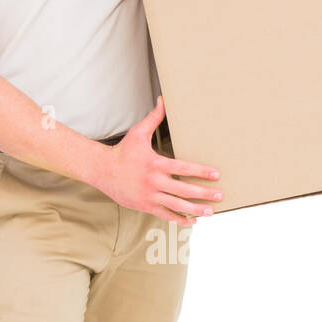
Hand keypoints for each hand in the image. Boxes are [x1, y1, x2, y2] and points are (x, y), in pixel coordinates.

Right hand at [94, 96, 223, 225]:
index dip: (201, 172)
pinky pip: (165, 215)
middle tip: (220, 196)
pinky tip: (192, 221)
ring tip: (210, 212)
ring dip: (195, 210)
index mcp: (155, 164)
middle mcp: (153, 182)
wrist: (102, 170)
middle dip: (203, 194)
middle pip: (183, 190)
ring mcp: (149, 196)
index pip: (183, 168)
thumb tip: (163, 100)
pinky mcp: (145, 206)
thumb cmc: (123, 151)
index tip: (216, 175)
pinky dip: (179, 219)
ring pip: (176, 206)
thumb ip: (154, 118)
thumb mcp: (138, 133)